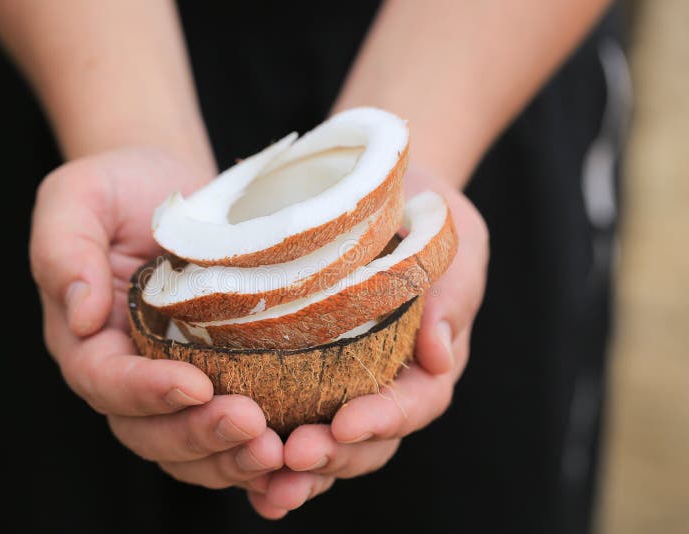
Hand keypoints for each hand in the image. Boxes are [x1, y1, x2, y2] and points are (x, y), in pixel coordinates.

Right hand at [30, 148, 283, 493]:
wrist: (172, 189)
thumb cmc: (121, 188)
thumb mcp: (79, 198)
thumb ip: (62, 250)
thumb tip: (81, 313)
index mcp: (88, 338)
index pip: (105, 381)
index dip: (145, 391)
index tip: (195, 385)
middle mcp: (128, 372)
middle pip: (149, 431)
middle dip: (197, 436)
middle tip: (251, 427)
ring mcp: (173, 382)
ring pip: (189, 447)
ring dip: (230, 458)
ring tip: (277, 452)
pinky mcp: (218, 380)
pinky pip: (226, 434)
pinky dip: (252, 456)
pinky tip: (292, 460)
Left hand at [247, 171, 489, 518]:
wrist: (381, 193)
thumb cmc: (425, 213)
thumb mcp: (455, 239)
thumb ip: (453, 295)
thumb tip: (439, 355)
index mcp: (427, 360)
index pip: (414, 402)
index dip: (384, 419)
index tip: (345, 424)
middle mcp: (386, 381)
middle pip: (369, 440)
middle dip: (334, 455)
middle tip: (294, 458)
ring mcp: (344, 385)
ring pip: (330, 445)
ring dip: (301, 471)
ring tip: (267, 484)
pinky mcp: (303, 377)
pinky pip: (290, 423)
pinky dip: (271, 458)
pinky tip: (248, 479)